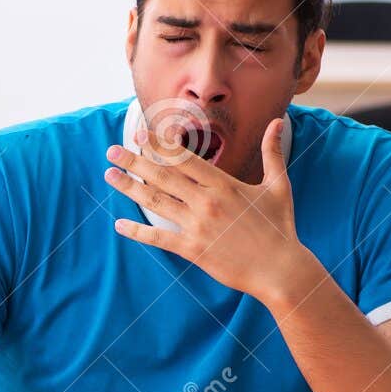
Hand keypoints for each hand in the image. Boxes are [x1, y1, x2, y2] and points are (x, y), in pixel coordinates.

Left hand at [104, 118, 318, 305]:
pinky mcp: (193, 249)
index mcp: (224, 184)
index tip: (140, 135)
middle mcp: (207, 201)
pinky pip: (159, 238)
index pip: (184, 158)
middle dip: (134, 161)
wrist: (280, 269)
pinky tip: (120, 224)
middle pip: (163, 176)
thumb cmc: (280, 227)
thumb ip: (272, 153)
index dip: (159, 145)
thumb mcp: (278, 186)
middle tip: (111, 151)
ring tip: (110, 176)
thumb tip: (277, 122)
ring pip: (156, 201)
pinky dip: (138, 231)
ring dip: (130, 188)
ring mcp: (198, 225)